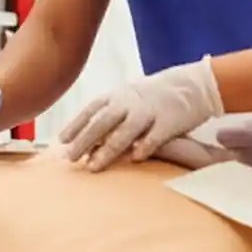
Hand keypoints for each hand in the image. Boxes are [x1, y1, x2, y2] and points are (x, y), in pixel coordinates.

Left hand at [59, 57, 223, 171]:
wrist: (190, 85)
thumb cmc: (153, 96)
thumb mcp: (128, 97)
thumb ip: (108, 112)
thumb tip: (84, 134)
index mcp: (118, 95)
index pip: (91, 109)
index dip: (76, 124)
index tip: (61, 140)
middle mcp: (130, 101)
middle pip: (102, 121)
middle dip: (84, 140)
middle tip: (69, 157)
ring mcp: (149, 111)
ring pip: (124, 131)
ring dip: (107, 149)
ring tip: (93, 165)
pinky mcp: (169, 121)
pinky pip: (154, 136)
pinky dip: (144, 146)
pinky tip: (135, 158)